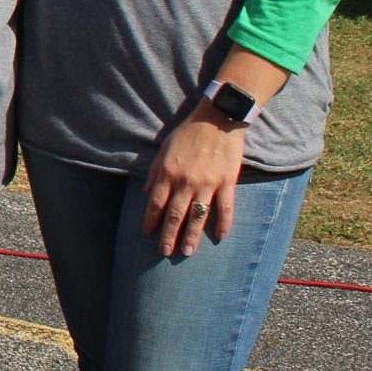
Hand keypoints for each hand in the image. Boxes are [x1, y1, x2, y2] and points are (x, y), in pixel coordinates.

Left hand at [144, 110, 245, 256]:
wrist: (218, 118)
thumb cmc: (188, 133)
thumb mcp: (164, 148)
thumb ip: (155, 172)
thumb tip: (144, 193)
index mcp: (169, 172)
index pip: (155, 202)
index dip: (150, 220)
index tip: (147, 233)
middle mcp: (186, 181)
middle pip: (175, 214)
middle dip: (169, 235)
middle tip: (165, 252)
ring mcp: (208, 183)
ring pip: (198, 215)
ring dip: (192, 235)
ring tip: (188, 252)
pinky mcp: (227, 182)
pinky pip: (226, 208)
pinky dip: (224, 223)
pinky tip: (220, 237)